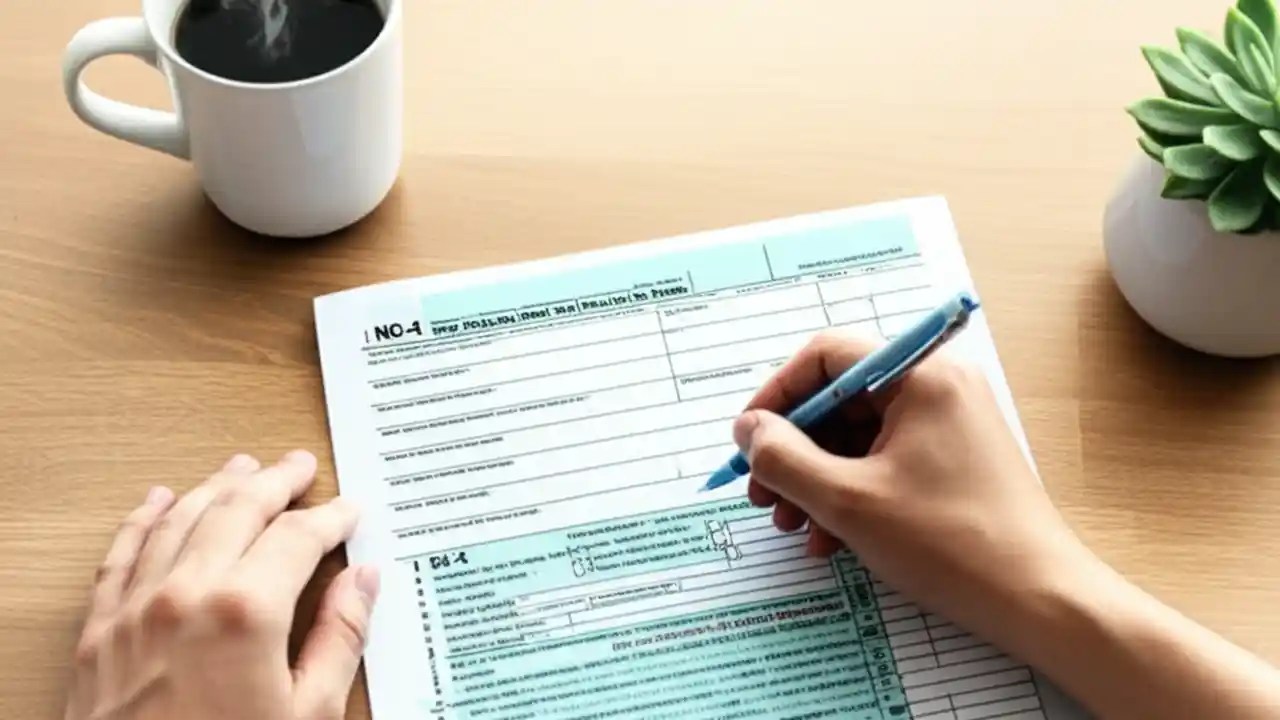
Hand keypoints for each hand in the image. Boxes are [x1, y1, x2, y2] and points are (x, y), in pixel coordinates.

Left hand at [65, 451, 378, 719]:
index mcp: (246, 611)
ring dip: (215, 486)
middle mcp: (186, 594)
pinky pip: (120, 554)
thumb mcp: (308, 714)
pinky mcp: (98, 632)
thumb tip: (364, 582)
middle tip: (299, 466)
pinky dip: (142, 520)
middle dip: (275, 482)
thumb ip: (340, 638)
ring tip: (242, 467)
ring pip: (180, 518)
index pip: (299, 536)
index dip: (331, 517)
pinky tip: (158, 500)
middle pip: (238, 509)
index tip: (350, 509)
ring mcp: (135, 609)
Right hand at [737, 331, 1095, 650]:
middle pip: (840, 398)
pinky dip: (850, 494)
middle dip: (793, 450)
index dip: (778, 395)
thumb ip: (784, 458)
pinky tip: (829, 539)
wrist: (1039, 600)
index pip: (828, 355)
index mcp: (921, 376)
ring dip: (815, 479)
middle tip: (762, 494)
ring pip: (858, 436)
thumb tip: (748, 429)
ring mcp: (949, 425)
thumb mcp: (847, 501)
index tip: (749, 440)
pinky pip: (884, 461)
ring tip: (792, 525)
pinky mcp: (953, 461)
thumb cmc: (951, 544)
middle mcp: (939, 387)